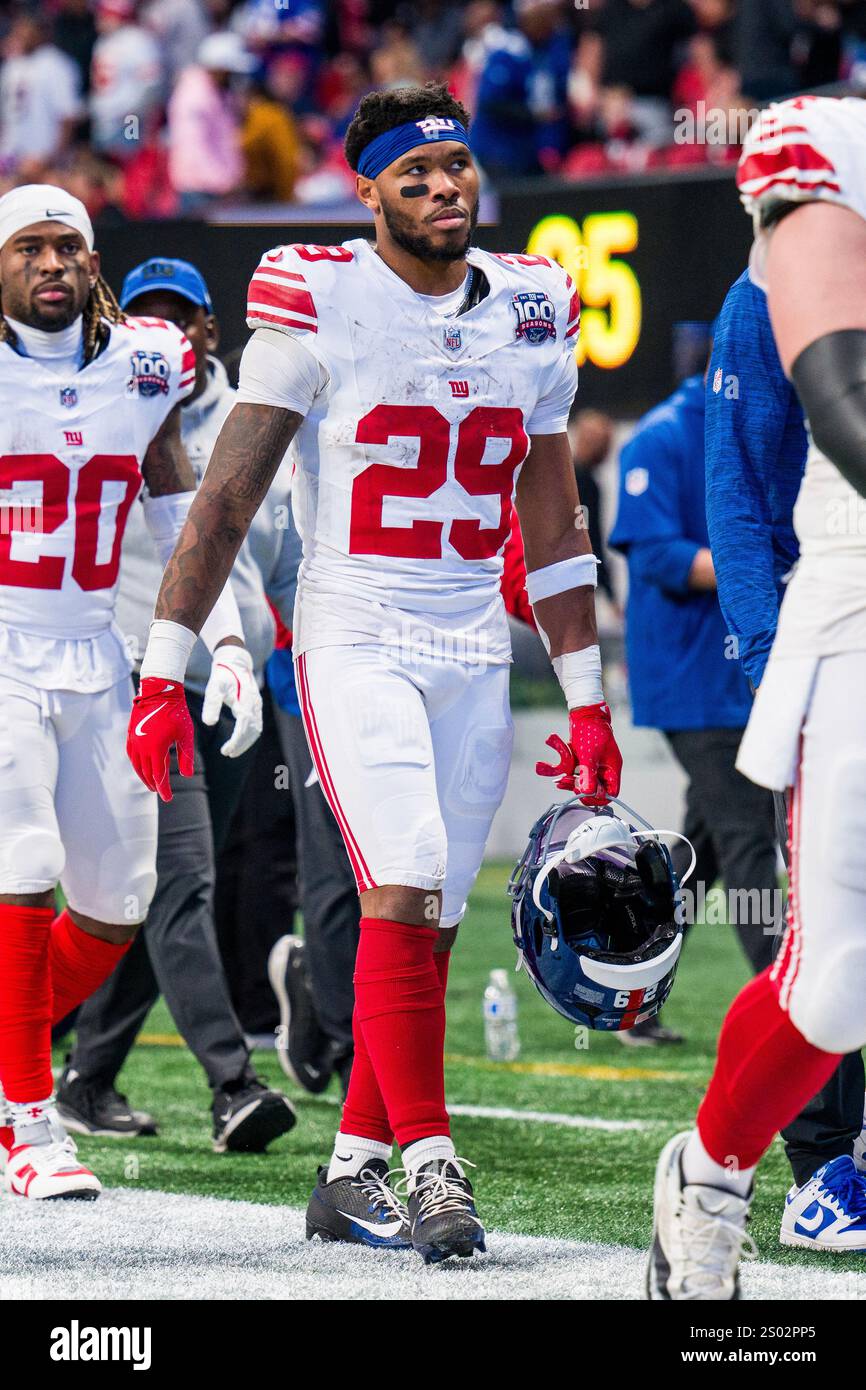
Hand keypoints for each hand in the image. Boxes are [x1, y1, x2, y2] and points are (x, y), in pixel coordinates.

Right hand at [127, 678, 193, 801]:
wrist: (159, 691)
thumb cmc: (176, 712)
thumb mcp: (186, 735)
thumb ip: (186, 756)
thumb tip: (187, 776)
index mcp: (156, 748)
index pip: (158, 775)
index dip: (163, 788)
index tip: (168, 798)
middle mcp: (142, 746)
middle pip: (146, 772)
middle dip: (154, 784)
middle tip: (160, 792)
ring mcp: (134, 740)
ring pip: (137, 765)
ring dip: (143, 776)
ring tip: (151, 784)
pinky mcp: (131, 734)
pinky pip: (131, 754)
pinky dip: (136, 764)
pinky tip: (141, 767)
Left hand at [202, 645, 262, 756]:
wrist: (234, 662)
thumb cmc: (222, 675)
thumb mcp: (213, 688)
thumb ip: (211, 705)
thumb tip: (209, 723)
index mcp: (245, 700)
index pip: (243, 726)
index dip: (236, 741)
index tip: (225, 751)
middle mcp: (254, 704)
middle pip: (252, 731)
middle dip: (241, 745)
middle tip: (228, 753)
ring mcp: (257, 705)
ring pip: (256, 729)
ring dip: (246, 742)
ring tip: (233, 751)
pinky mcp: (256, 706)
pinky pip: (256, 725)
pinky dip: (249, 735)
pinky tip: (240, 741)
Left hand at [536, 702, 621, 805]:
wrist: (583, 713)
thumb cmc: (590, 731)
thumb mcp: (588, 755)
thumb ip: (588, 775)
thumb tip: (587, 793)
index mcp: (612, 768)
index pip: (611, 793)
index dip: (599, 797)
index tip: (585, 793)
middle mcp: (605, 768)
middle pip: (596, 789)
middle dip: (581, 789)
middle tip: (569, 784)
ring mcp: (595, 764)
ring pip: (584, 782)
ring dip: (571, 783)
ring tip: (559, 781)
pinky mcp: (584, 760)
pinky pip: (576, 773)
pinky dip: (567, 775)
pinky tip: (557, 778)